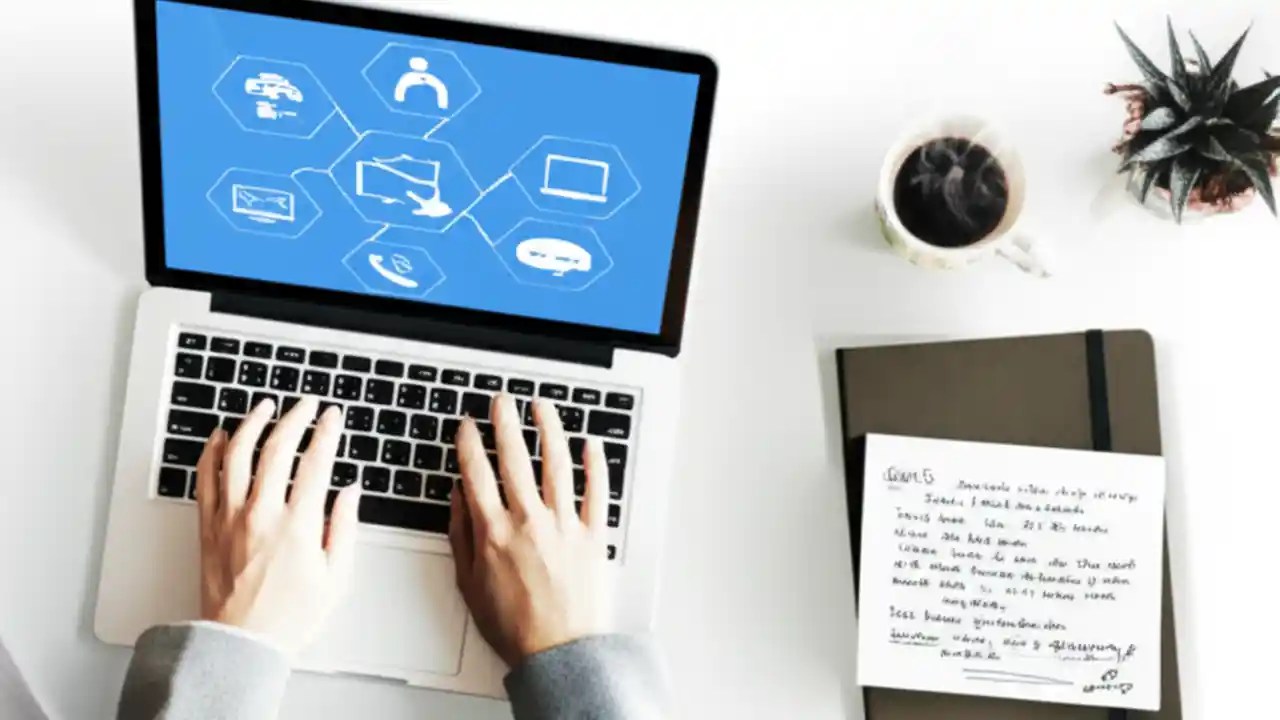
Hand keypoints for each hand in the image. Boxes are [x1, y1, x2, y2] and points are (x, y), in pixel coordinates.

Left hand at [196, 396, 361, 655]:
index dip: (327, 432)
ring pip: (238, 454)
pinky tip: (222, 436)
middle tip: (305, 405)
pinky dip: (213, 452)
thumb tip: (350, 492)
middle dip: (295, 417)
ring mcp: (230, 518)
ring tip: (264, 407)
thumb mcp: (336, 577)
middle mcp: (261, 514)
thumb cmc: (288, 618)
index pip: (316, 462)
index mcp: (298, 525)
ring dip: (253, 423)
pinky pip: (206, 478)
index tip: (333, 417)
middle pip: (277, 448)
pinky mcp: (208, 527)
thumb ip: (345, 527)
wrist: (240, 645)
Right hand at [450, 396, 612, 666]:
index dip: (469, 444)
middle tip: (502, 400)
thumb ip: (461, 536)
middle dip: (506, 423)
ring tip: (542, 407)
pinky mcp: (593, 535)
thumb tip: (458, 498)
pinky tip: (590, 443)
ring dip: (549, 429)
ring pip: (556, 464)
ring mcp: (564, 525)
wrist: (558, 652)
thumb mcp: (469, 584)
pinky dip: (595, 464)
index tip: (467, 425)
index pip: (477, 474)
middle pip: (514, 458)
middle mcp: (529, 521)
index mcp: (494, 533)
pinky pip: (596, 491)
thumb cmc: (514, 626)